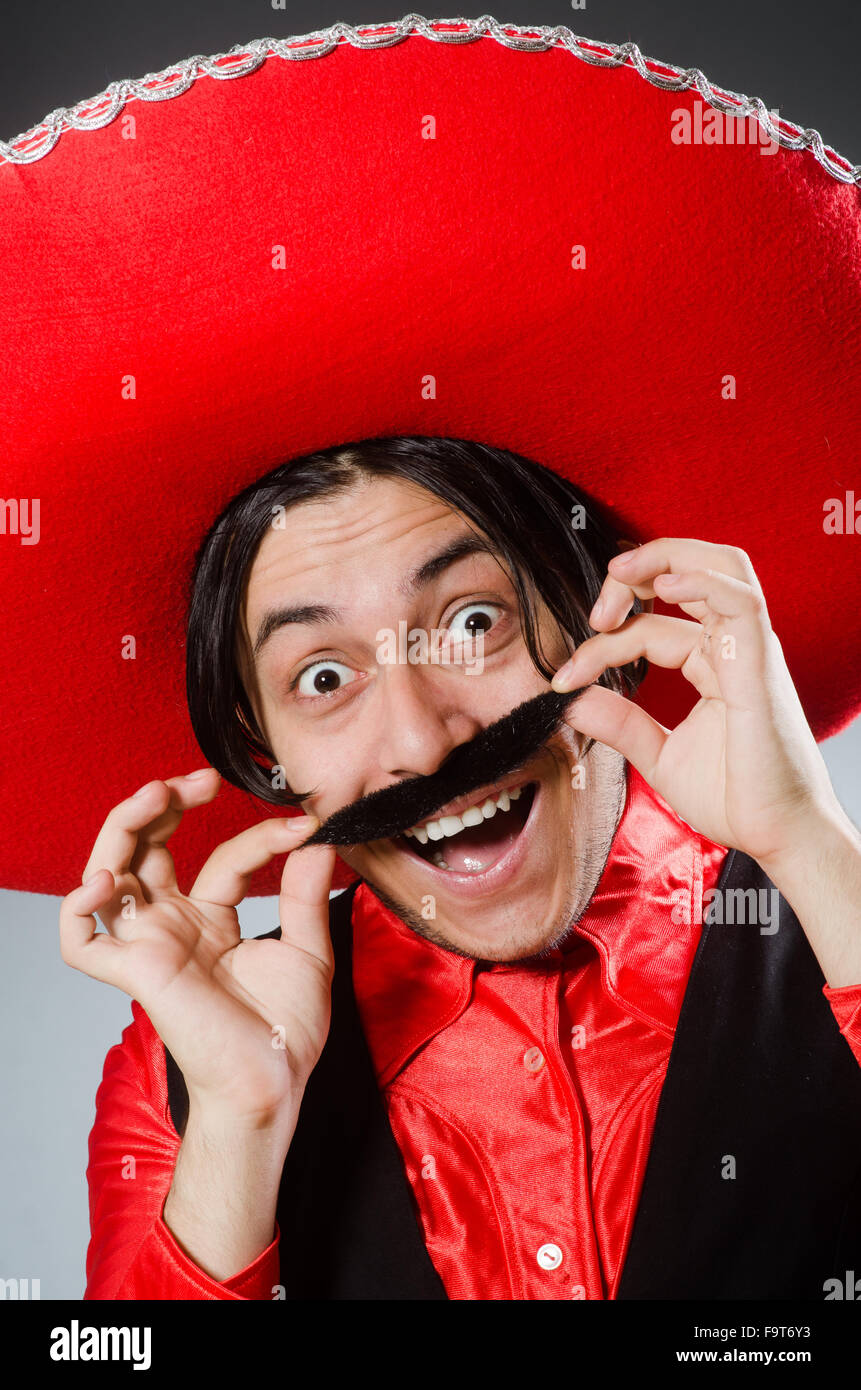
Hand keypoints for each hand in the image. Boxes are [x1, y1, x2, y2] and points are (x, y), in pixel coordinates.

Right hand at [59, 769, 336, 1124]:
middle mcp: (172, 927)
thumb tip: (319, 838)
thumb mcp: (307, 949)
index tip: (303, 826)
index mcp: (209, 921)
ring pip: (108, 874)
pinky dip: (79, 909)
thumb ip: (306, 892)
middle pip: (144, 850)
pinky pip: (80, 942)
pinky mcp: (136, 972)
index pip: (221, 858)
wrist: (273, 1082)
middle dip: (162, 804)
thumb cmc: (286, 1030)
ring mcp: (150, 946)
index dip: (257, 835)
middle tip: (199, 779)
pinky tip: (107, 881)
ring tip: (155, 795)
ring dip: (123, 827)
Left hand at [551, 537, 841, 866]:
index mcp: (712, 662)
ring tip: (618, 575)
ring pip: (722, 567)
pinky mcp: (760, 669)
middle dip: (637, 572)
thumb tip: (570, 700)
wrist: (779, 838)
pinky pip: (740, 603)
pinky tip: (664, 583)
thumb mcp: (660, 755)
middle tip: (595, 611)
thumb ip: (619, 723)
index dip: (602, 644)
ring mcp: (750, 653)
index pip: (651, 626)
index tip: (563, 678)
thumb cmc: (735, 798)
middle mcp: (733, 647)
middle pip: (693, 569)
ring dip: (665, 557)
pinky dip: (702, 581)